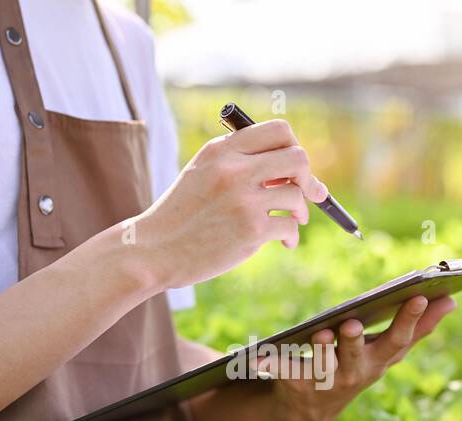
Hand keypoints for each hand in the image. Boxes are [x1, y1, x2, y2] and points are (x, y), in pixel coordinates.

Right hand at [133, 119, 327, 290]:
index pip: (279, 130)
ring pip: (297, 195)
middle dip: (307, 177)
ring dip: (300, 211)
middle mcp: (234, 169)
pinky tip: (284, 241)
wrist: (154, 249)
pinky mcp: (250, 230)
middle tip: (307, 192)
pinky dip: (291, 235)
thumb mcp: (202, 173)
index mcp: (222, 149)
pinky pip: (290, 226)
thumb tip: (292, 164)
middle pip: (297, 158)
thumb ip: (238, 161)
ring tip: (291, 222)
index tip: (293, 167)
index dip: (294, 147)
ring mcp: (243, 199)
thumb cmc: (181, 214)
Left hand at [261, 295, 456, 420]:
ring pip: (324, 366)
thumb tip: (451, 302)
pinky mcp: (295, 386)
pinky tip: (258, 355)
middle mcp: (354, 375)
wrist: (309, 409)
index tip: (420, 296)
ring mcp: (325, 384)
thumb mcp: (385, 351)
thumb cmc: (353, 367)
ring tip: (321, 333)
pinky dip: (271, 364)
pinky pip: (283, 372)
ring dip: (323, 351)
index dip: (411, 321)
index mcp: (378, 362)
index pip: (399, 342)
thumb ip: (418, 329)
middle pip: (359, 357)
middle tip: (353, 324)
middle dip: (356, 342)